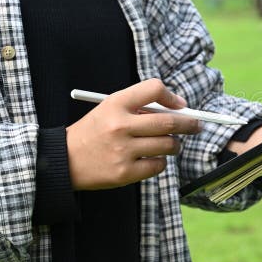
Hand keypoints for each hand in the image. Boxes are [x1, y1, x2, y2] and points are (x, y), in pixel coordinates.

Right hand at [66, 79, 202, 189]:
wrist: (64, 160)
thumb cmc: (94, 132)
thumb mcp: (110, 109)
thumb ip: (139, 106)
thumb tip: (179, 111)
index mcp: (116, 104)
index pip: (153, 89)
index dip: (172, 97)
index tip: (181, 105)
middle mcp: (120, 125)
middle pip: (169, 122)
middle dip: (190, 124)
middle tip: (197, 125)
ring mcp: (122, 150)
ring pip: (168, 145)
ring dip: (175, 144)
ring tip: (170, 144)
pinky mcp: (124, 172)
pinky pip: (158, 165)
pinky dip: (161, 162)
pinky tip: (152, 158)